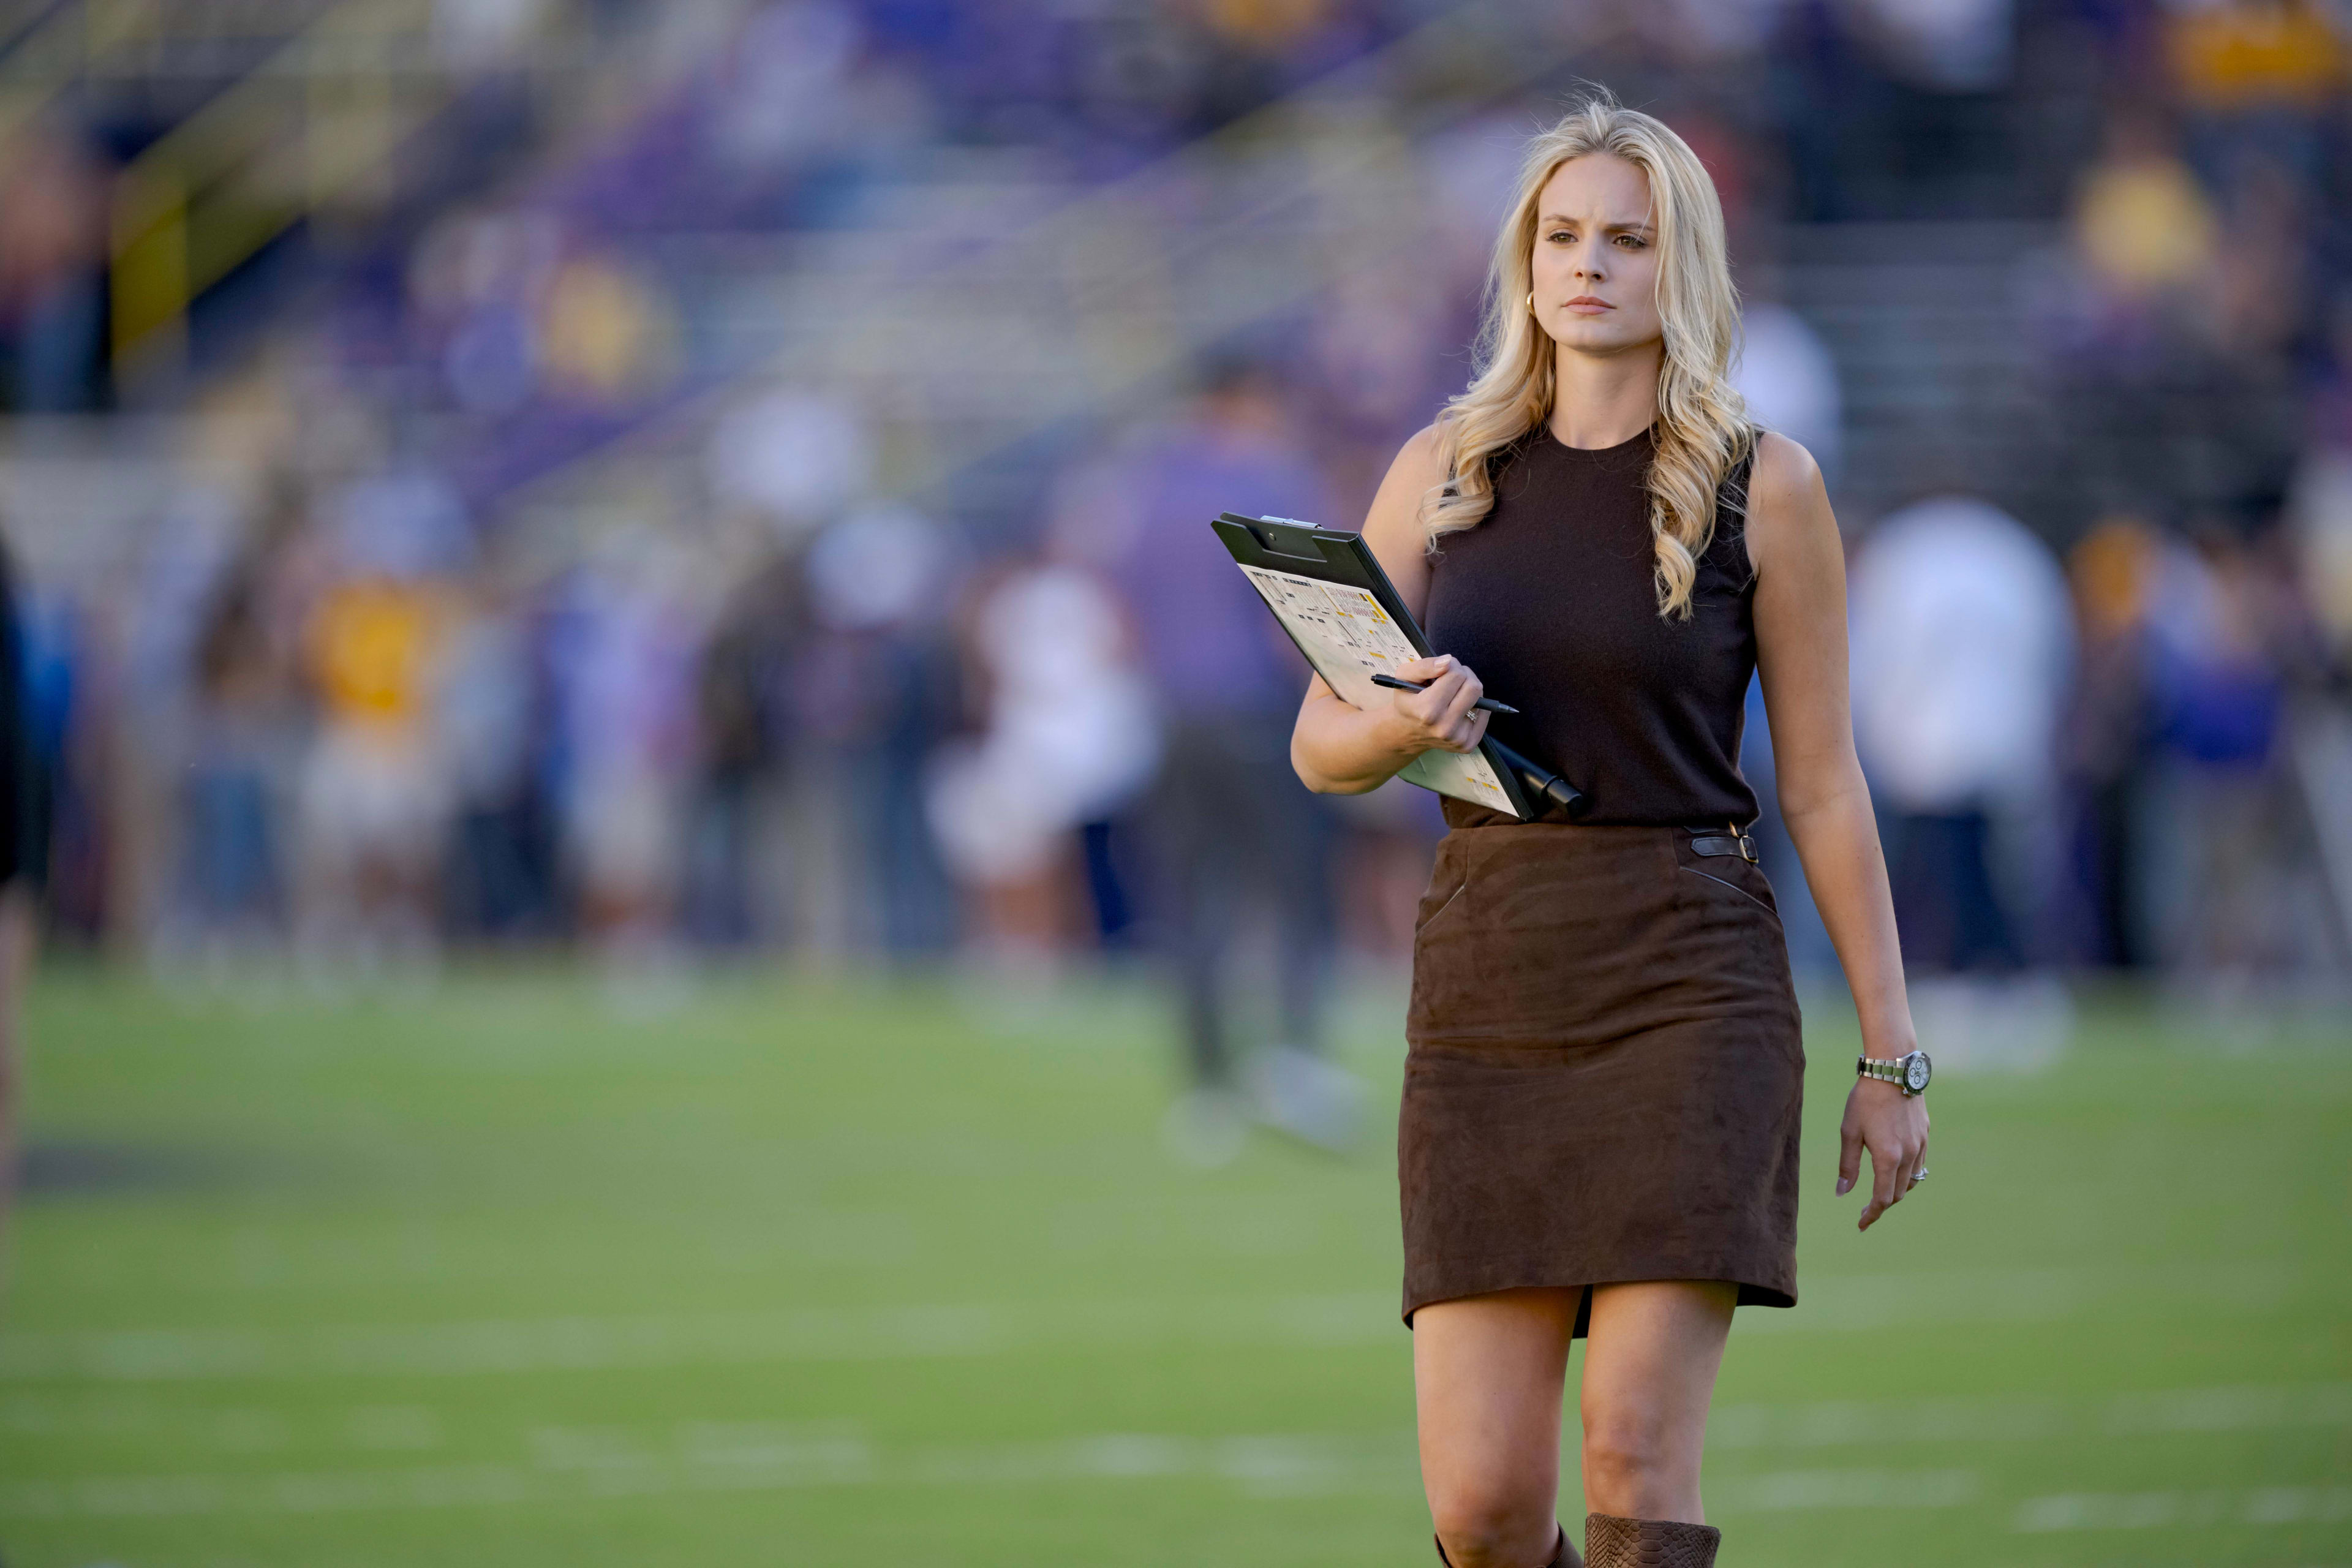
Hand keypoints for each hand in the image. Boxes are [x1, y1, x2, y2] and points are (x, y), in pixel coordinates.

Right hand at [1383, 655, 1490, 755]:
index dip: (1451, 666)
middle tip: (1450, 679)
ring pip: (1481, 698)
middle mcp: (1444, 727)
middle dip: (1463, 676)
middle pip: (1473, 686)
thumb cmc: (1407, 700)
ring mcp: (1458, 738)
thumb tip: (1448, 662)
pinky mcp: (1468, 744)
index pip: (1456, 675)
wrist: (1406, 732)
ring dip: (1469, 688)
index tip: (1442, 670)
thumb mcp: (1404, 677)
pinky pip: (1485, 714)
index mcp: (1427, 710)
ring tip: (1454, 692)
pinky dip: (1475, 705)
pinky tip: (1460, 707)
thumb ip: (1424, 666)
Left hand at [1837, 1075, 1929, 1230]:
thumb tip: (1842, 1193)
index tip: (1861, 1224)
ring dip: (1896, 1190)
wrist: (1893, 1070)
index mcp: (1887, 1157)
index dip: (1872, 1215)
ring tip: (1880, 1191)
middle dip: (1882, 1204)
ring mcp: (1920, 1145)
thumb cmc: (1865, 1100)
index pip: (1882, 1198)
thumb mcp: (1849, 1131)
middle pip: (1898, 1193)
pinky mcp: (1925, 1134)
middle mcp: (1908, 1155)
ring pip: (1911, 1180)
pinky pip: (1919, 1163)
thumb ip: (1848, 1165)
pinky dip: (1907, 1174)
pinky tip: (1895, 1169)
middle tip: (1866, 1210)